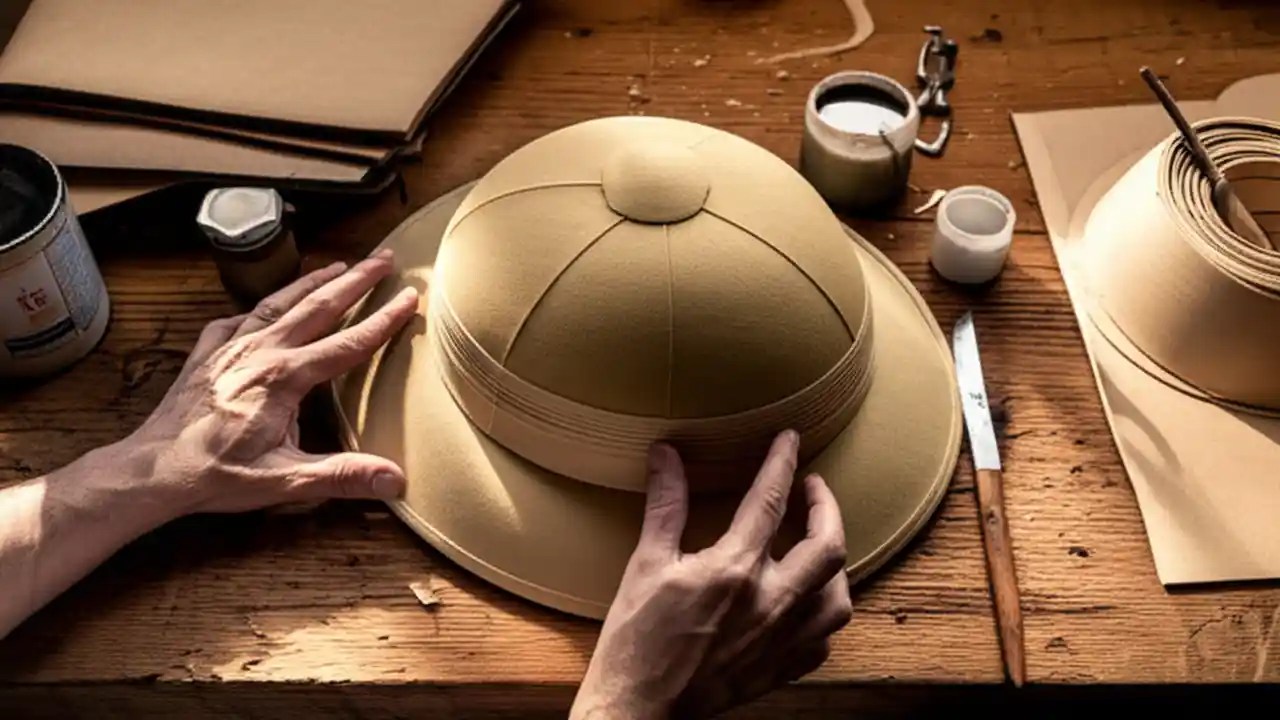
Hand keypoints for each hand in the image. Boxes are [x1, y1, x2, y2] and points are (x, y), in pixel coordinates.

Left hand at [118, 249, 418, 518]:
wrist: (154, 470)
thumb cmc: (217, 475)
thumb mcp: (286, 480)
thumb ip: (342, 475)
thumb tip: (394, 479)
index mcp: (284, 378)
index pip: (348, 343)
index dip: (384, 319)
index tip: (410, 297)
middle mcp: (260, 351)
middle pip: (318, 306)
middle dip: (356, 280)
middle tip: (384, 258)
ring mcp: (230, 347)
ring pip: (280, 302)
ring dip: (313, 282)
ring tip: (339, 265)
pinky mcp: (207, 353)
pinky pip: (239, 318)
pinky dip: (261, 306)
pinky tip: (269, 305)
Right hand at [571, 430, 853, 719]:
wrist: (640, 708)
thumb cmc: (636, 638)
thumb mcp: (645, 563)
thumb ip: (666, 505)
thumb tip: (666, 454)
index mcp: (734, 570)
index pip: (771, 500)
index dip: (783, 462)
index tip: (790, 440)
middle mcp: (770, 603)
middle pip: (828, 545)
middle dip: (827, 506)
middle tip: (813, 487)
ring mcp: (781, 641)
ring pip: (838, 596)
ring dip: (833, 562)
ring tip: (816, 543)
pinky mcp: (779, 670)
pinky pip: (823, 640)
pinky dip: (822, 613)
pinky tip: (807, 601)